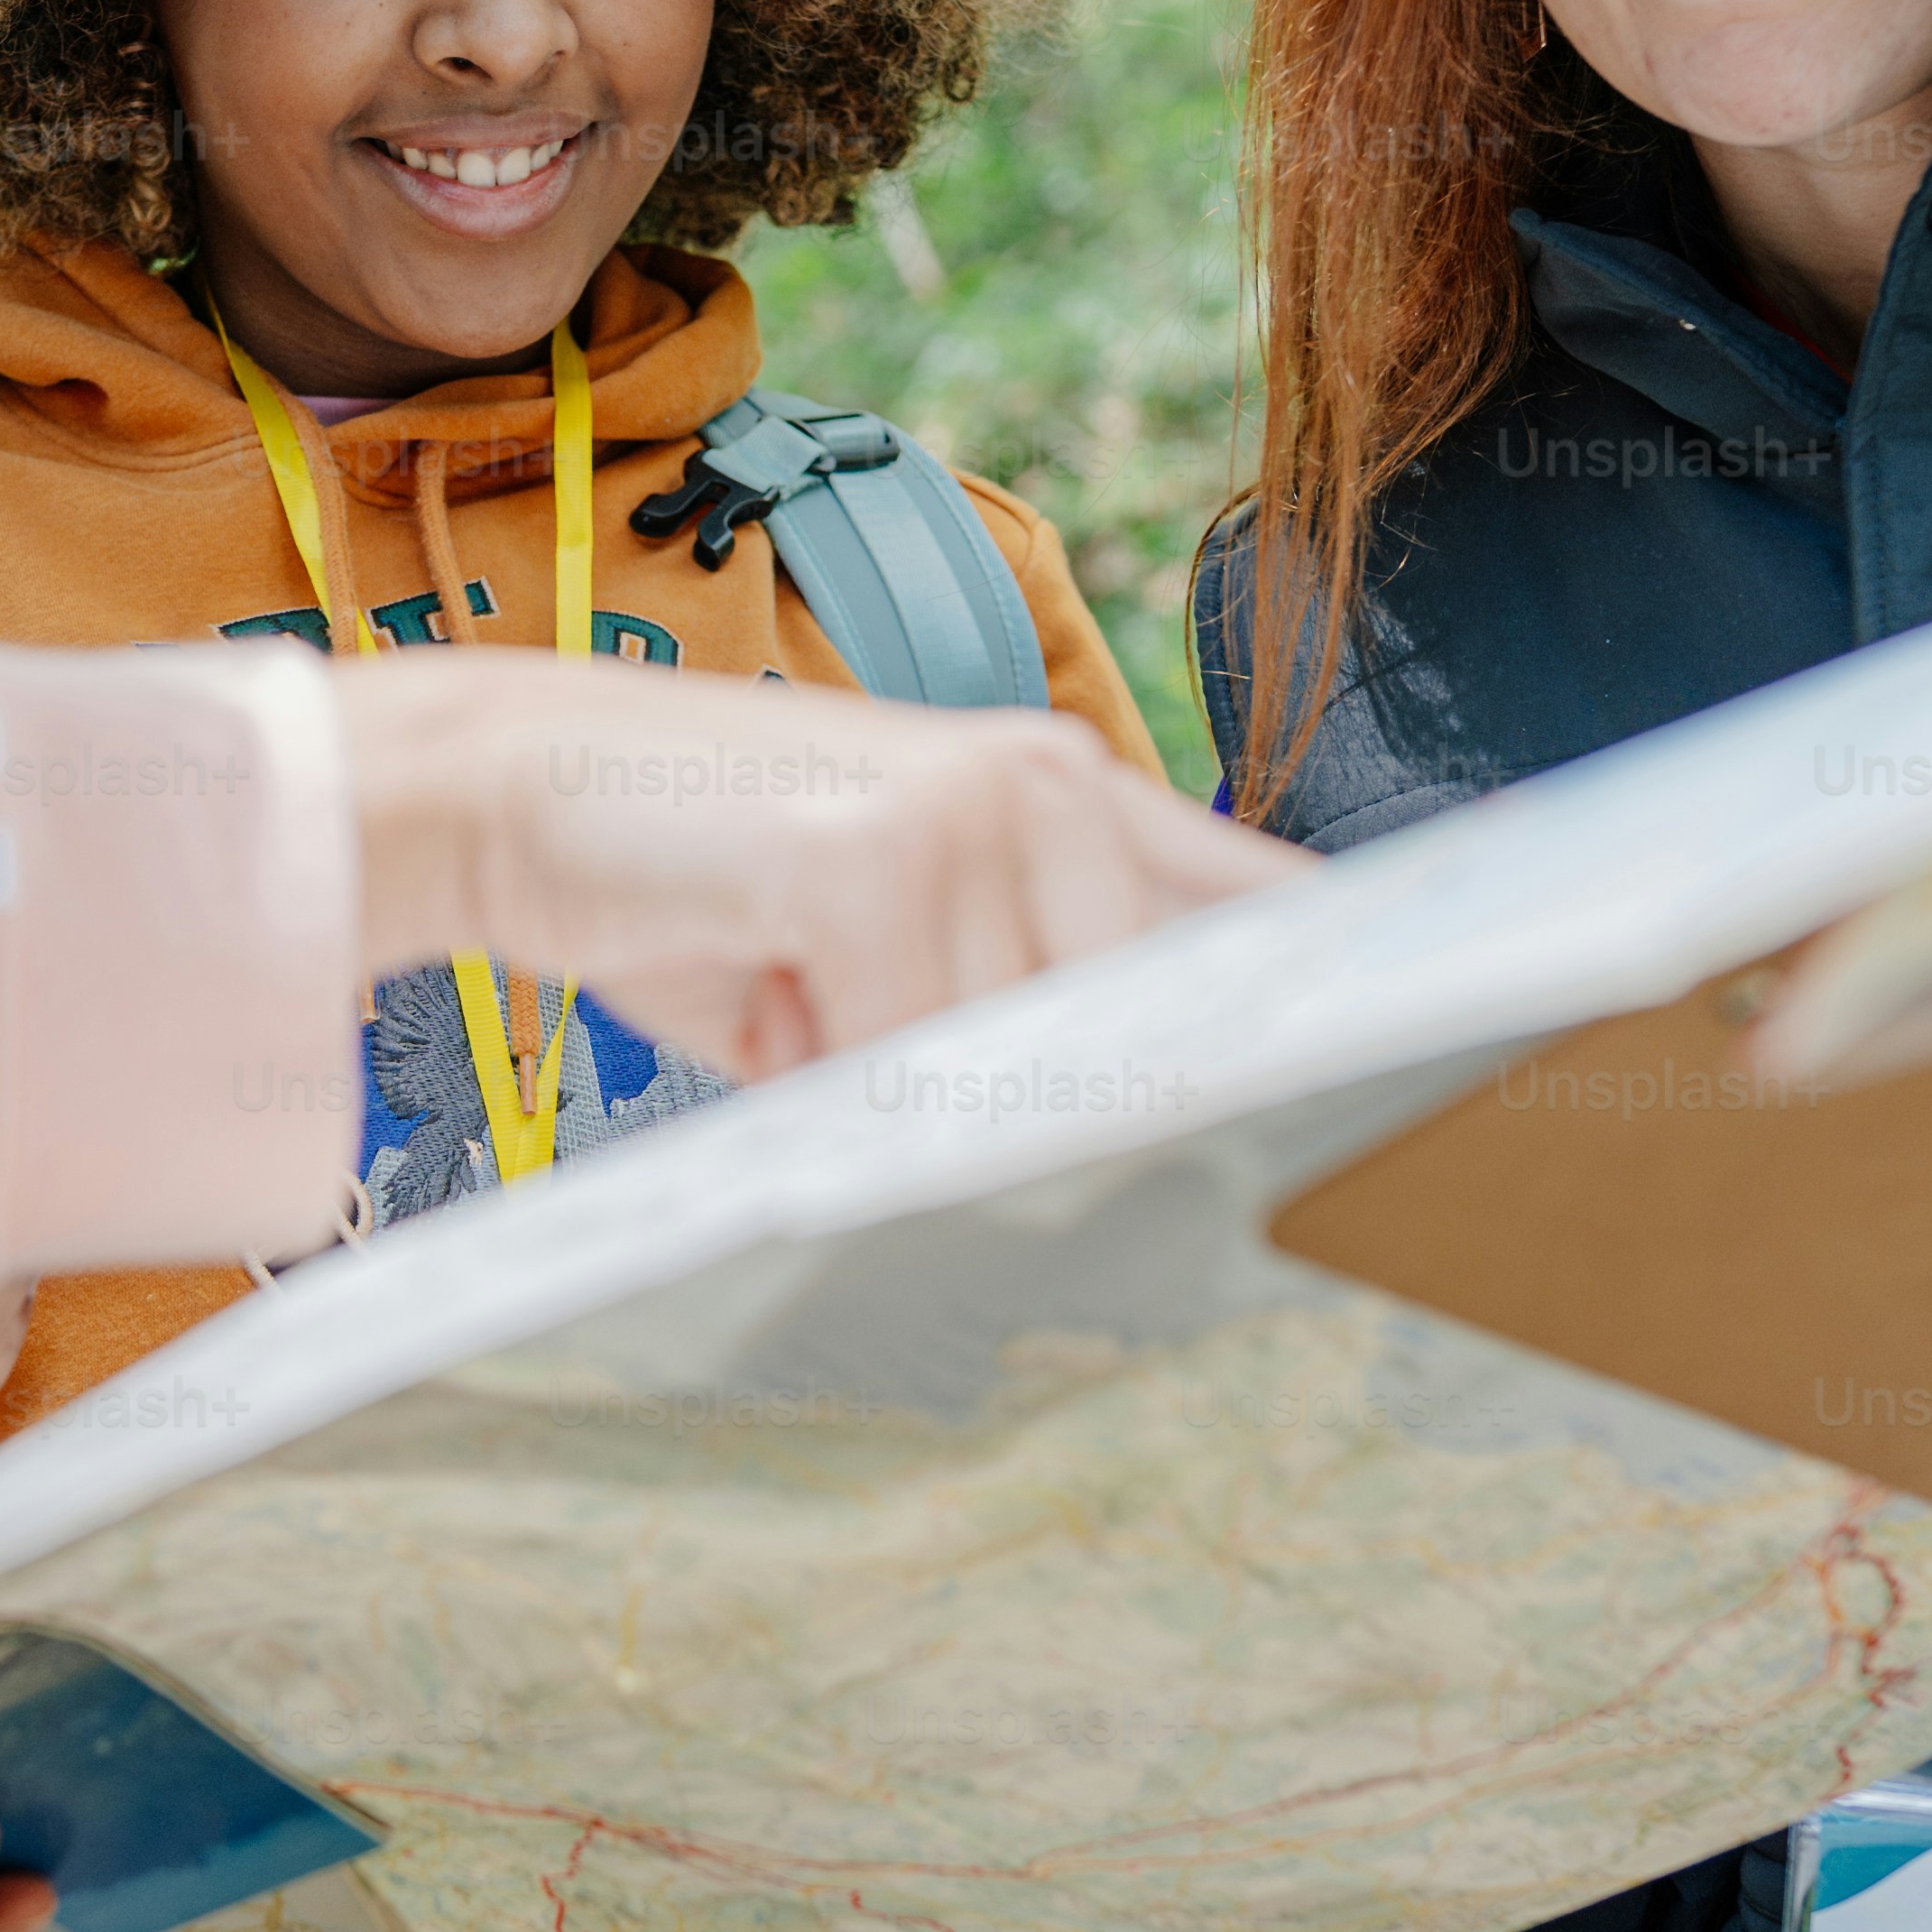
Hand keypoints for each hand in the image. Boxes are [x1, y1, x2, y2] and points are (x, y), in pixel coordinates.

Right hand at [329, 655, 1297, 1080]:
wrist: (516, 796)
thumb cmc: (713, 900)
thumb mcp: (898, 964)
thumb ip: (1021, 1024)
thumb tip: (1153, 1148)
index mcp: (1078, 799)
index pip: (1266, 906)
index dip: (1342, 1002)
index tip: (1416, 1092)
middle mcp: (1054, 783)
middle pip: (1139, 1032)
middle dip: (1049, 1101)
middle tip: (901, 1068)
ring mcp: (978, 809)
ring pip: (1014, 1063)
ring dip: (899, 1082)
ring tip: (798, 995)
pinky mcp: (882, 857)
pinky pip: (908, 1054)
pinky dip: (832, 1070)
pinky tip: (762, 990)